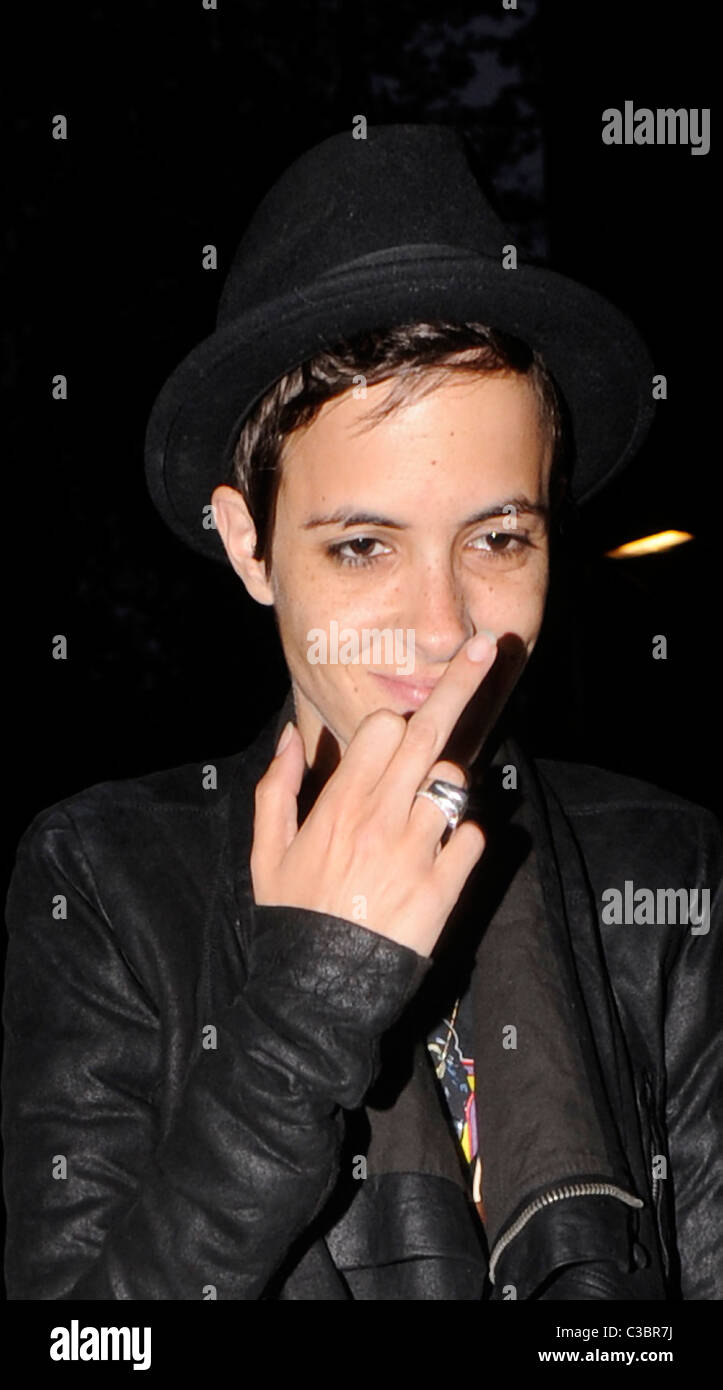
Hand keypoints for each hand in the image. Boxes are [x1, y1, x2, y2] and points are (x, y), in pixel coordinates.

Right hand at [251, 633, 497, 956]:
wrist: (320, 989)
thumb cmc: (292, 915)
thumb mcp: (267, 852)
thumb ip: (276, 789)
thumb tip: (290, 738)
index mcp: (338, 804)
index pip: (383, 727)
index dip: (392, 724)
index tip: (394, 733)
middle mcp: (381, 818)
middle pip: (430, 733)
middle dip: (462, 681)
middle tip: (492, 644)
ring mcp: (418, 850)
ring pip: (456, 783)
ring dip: (449, 787)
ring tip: (424, 816)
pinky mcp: (446, 886)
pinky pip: (475, 837)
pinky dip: (465, 839)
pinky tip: (439, 857)